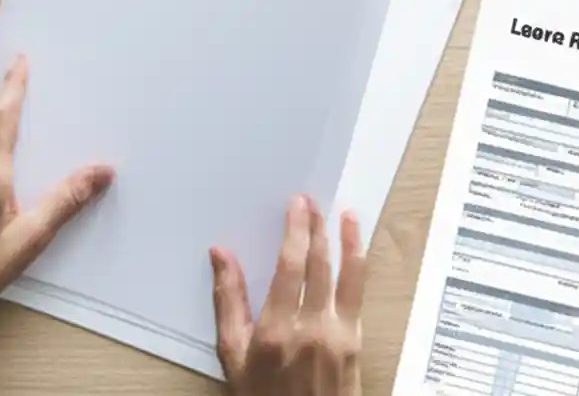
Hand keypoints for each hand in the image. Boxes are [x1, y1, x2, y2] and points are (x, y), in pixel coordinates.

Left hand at [0, 55, 114, 336]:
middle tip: (49, 107)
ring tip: (35, 151)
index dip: (14, 85)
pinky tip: (8, 178)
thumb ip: (65, 201)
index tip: (23, 60)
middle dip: (20, 112)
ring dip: (6, 139)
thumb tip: (101, 170)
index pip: (1, 115)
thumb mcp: (27, 240)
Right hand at [209, 195, 366, 395]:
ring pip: (347, 275)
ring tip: (346, 215)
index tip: (296, 204)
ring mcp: (339, 335)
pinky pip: (358, 294)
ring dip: (348, 240)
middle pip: (319, 264)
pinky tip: (356, 251)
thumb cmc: (261, 395)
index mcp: (276, 330)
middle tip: (313, 201)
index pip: (290, 266)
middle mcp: (311, 328)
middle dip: (317, 228)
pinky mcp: (356, 342)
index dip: (296, 230)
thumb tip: (220, 253)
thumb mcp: (232, 355)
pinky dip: (359, 267)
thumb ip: (227, 302)